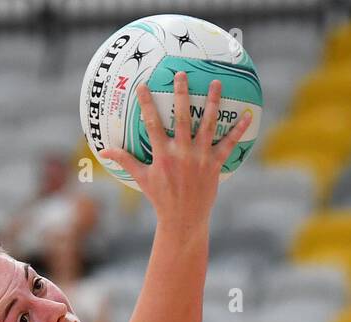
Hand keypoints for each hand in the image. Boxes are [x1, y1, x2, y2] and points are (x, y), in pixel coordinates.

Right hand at [101, 73, 250, 230]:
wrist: (183, 219)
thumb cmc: (161, 198)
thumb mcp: (141, 179)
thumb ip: (125, 161)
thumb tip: (102, 152)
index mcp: (163, 155)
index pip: (153, 124)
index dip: (147, 104)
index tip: (143, 86)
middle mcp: (182, 153)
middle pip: (183, 118)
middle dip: (182, 94)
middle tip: (182, 74)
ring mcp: (200, 158)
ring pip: (208, 125)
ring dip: (213, 103)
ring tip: (216, 83)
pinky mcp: (215, 165)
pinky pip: (229, 144)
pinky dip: (239, 130)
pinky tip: (248, 116)